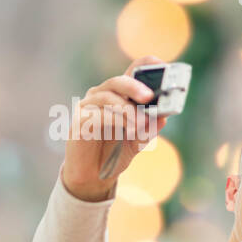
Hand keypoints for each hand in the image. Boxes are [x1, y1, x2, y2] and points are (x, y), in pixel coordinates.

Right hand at [59, 57, 163, 200]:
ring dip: (127, 110)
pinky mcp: (78, 123)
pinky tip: (127, 131)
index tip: (162, 65)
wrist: (94, 176)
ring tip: (140, 124)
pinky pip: (96, 116)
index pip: (131, 72)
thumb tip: (163, 117)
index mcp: (119, 96)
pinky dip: (114, 122)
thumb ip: (149, 129)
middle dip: (134, 86)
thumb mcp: (138, 140)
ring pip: (107, 98)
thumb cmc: (116, 151)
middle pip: (117, 82)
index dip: (146, 66)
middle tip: (149, 97)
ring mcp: (87, 108)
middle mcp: (101, 96)